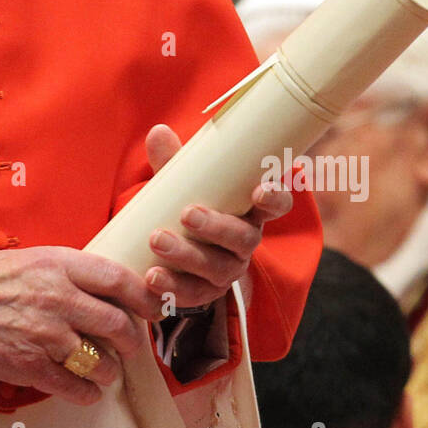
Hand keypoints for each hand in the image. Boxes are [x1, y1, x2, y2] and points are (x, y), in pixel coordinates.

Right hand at [0, 245, 165, 404]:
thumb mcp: (25, 259)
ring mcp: (44, 334)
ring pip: (102, 361)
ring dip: (110, 370)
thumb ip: (64, 272)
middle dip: (132, 341)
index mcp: (57, 264)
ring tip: (104, 370)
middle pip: (119, 325)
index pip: (118, 279)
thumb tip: (100, 289)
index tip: (153, 307)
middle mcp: (56, 297)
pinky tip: (85, 390)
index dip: (144, 297)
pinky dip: (88, 393)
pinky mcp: (28, 367)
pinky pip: (76, 387)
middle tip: (129, 346)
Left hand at [141, 123, 293, 310]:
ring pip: (215, 268)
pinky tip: (151, 277)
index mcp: (249, 210)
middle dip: (216, 227)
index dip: (274, 198)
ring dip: (186, 255)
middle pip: (242, 239)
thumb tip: (158, 132)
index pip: (276, 204)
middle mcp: (244, 243)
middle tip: (187, 214)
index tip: (261, 189)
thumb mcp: (185, 182)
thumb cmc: (190, 204)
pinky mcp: (205, 294)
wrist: (178, 252)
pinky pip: (192, 295)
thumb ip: (174, 160)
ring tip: (157, 240)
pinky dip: (171, 287)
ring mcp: (227, 271)